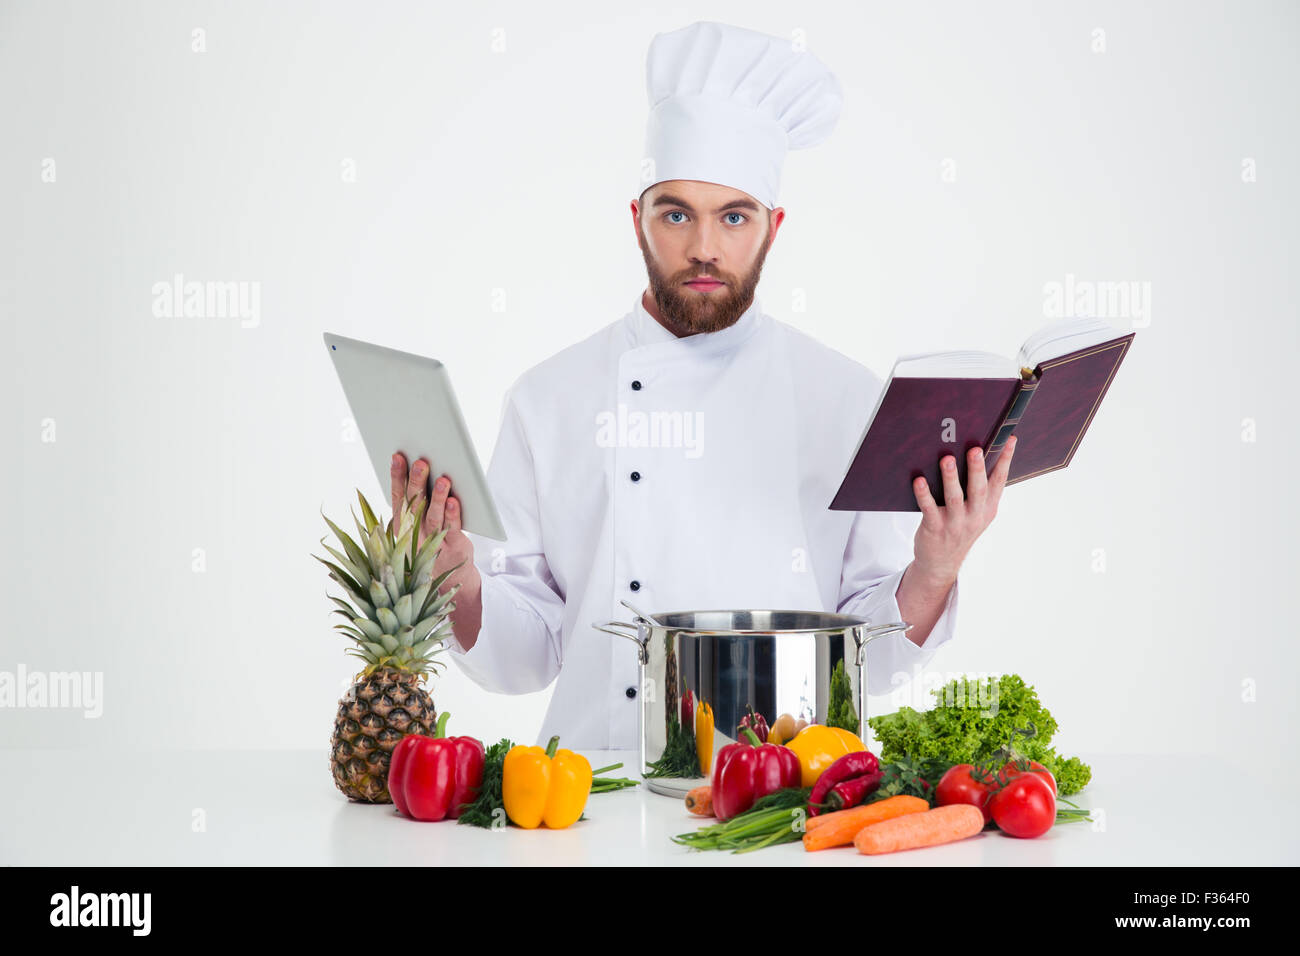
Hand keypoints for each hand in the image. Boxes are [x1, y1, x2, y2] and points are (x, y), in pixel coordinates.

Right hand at [390, 452, 479, 604]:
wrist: (452, 575)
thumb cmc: (435, 539)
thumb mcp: (422, 520)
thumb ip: (419, 497)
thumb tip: (420, 465)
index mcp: (404, 523)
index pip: (398, 496)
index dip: (397, 477)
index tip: (398, 456)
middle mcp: (415, 532)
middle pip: (415, 504)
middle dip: (418, 482)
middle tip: (421, 463)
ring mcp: (433, 541)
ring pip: (433, 516)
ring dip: (438, 497)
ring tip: (443, 480)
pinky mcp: (453, 546)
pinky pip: (452, 529)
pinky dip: (453, 515)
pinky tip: (455, 502)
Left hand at [910, 436, 1016, 584]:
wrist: (941, 563)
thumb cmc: (959, 527)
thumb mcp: (976, 512)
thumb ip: (978, 488)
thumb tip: (976, 451)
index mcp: (988, 507)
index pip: (999, 480)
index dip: (1006, 460)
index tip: (1010, 439)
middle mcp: (975, 515)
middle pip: (978, 489)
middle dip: (977, 468)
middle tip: (975, 449)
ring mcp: (955, 524)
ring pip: (954, 498)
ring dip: (950, 478)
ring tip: (946, 459)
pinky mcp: (935, 529)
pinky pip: (929, 509)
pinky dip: (923, 494)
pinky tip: (918, 480)